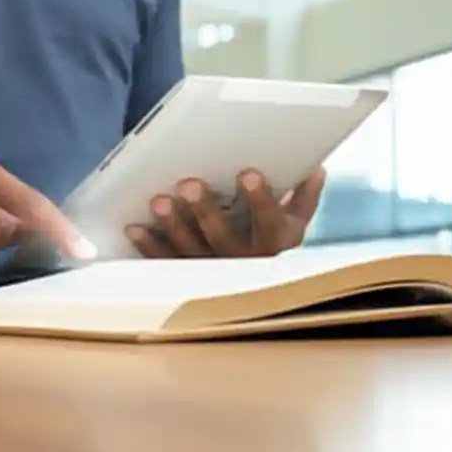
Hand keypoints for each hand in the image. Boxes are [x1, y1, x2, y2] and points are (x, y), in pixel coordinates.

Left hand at [125, 168, 325, 258]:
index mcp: (274, 245)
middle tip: (188, 183)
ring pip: (191, 250)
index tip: (248, 173)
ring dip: (173, 226)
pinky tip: (135, 227)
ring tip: (158, 201)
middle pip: (223, 239)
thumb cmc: (273, 237)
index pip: (270, 222)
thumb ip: (305, 195)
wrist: (258, 284)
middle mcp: (244, 263)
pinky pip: (166, 262)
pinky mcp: (186, 276)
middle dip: (205, 211)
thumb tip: (317, 167)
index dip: (260, 199)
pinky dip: (150, 245)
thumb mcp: (295, 221)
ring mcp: (212, 271)